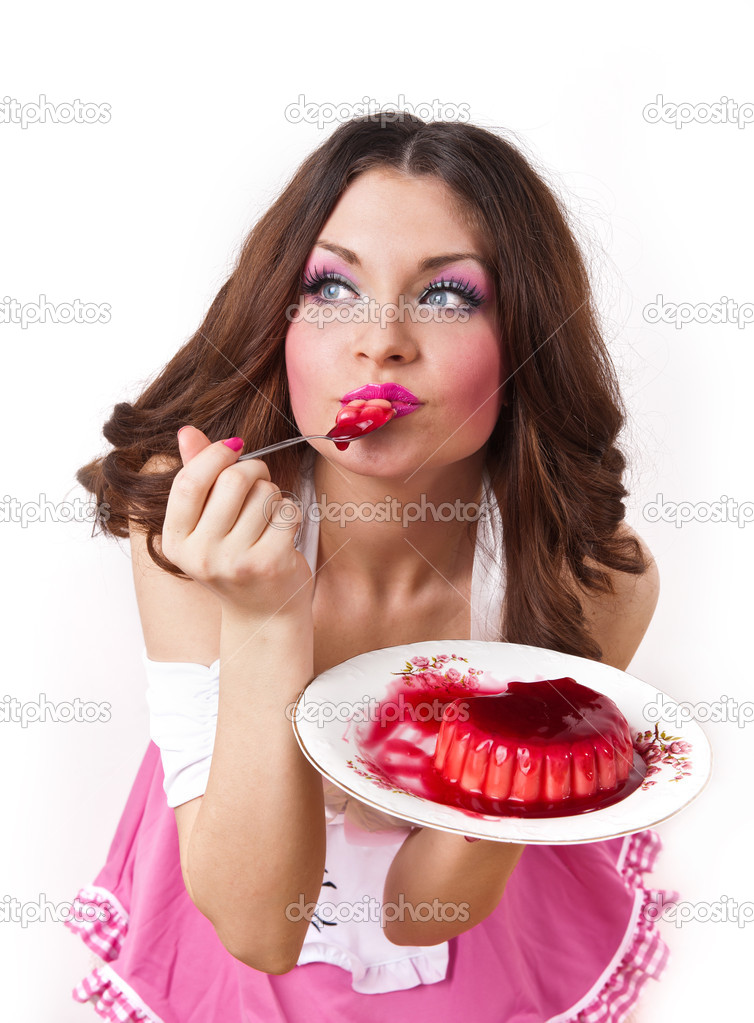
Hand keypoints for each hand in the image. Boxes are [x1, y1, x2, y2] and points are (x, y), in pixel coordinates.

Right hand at [161, 426, 313, 620]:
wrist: (264, 617)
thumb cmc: (235, 561)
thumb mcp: (206, 525)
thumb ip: (197, 477)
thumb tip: (186, 431)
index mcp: (175, 542)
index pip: (189, 482)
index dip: (214, 455)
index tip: (234, 448)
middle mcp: (200, 556)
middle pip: (232, 480)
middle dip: (253, 471)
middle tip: (260, 482)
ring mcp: (235, 562)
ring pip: (264, 494)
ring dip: (273, 497)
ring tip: (267, 518)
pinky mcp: (269, 564)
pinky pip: (287, 512)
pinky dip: (290, 514)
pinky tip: (282, 534)